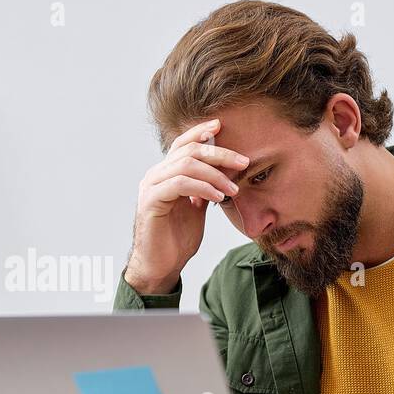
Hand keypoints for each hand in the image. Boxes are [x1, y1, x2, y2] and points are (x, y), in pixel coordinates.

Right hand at [124, 118, 249, 293]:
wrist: (160, 267)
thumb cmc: (176, 240)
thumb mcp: (196, 209)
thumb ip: (204, 188)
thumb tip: (225, 172)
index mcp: (164, 174)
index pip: (181, 144)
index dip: (200, 132)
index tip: (221, 126)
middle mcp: (155, 176)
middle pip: (188, 150)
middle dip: (219, 153)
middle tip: (243, 162)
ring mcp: (151, 187)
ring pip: (185, 165)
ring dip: (215, 175)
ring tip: (233, 189)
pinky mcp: (151, 202)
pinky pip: (180, 184)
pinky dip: (202, 187)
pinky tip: (217, 197)